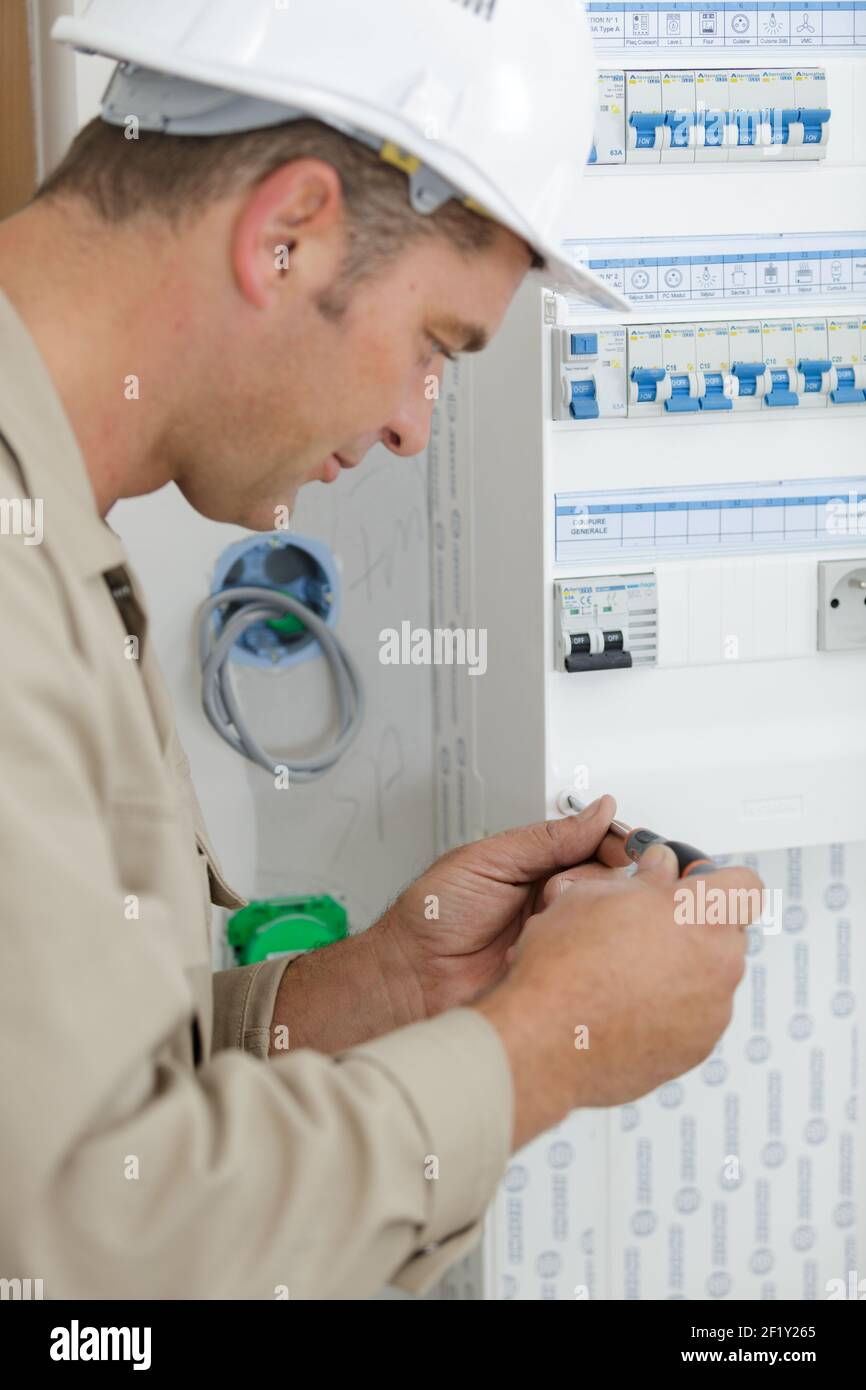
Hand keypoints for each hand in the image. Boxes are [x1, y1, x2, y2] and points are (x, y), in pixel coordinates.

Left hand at [371, 794, 629, 1017]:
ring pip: (605, 918)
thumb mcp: (486, 860)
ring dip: (581, 914)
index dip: (612, 843)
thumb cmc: (434, 916)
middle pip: (608, 880)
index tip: (623, 845)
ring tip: (544, 922)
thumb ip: (545, 839)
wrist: (411, 976)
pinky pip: (593, 960)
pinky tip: (556, 948)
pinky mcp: (562, 972)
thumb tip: (598, 812)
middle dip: (590, 880)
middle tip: (557, 892)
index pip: (594, 844)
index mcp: (537, 864)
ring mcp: (559, 936)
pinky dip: (581, 951)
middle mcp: (553, 899)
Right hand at [474, 845, 761, 1149]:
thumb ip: (645, 878)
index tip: (692, 886)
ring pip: (710, 977)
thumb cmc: (564, 969)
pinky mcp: (696, 1048)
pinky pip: (694, 1017)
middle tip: (649, 927)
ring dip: (682, 970)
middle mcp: (720, 963)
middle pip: (727, 933)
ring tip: (627, 972)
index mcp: (701, 914)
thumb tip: (659, 871)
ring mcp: (712, 1011)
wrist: (545, 1040)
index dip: (715, 881)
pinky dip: (671, 1009)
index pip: (743, 884)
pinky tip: (627, 1004)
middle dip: (694, 927)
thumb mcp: (594, 894)